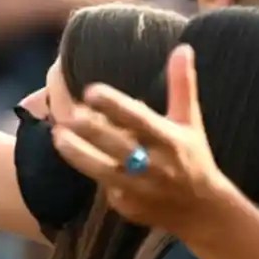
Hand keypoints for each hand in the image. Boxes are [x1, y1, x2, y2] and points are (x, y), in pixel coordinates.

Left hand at [52, 45, 235, 237]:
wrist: (202, 211)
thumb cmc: (193, 157)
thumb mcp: (189, 121)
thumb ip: (181, 85)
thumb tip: (182, 48)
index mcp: (170, 140)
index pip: (139, 119)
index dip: (115, 106)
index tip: (91, 90)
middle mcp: (154, 165)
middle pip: (117, 146)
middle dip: (90, 131)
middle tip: (68, 115)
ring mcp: (139, 188)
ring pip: (101, 170)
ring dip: (77, 154)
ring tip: (56, 135)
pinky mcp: (126, 205)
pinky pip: (103, 187)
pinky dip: (90, 172)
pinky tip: (75, 156)